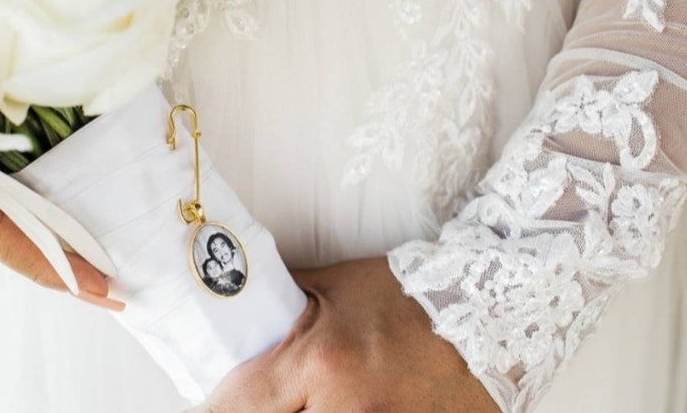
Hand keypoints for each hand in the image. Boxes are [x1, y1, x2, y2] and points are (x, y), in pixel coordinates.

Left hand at [195, 259, 496, 412]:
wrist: (481, 316)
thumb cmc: (408, 297)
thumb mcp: (339, 285)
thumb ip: (289, 296)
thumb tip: (243, 296)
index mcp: (318, 363)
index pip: (238, 406)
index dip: (214, 411)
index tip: (206, 406)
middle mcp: (341, 410)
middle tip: (257, 401)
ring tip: (304, 400)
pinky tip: (331, 408)